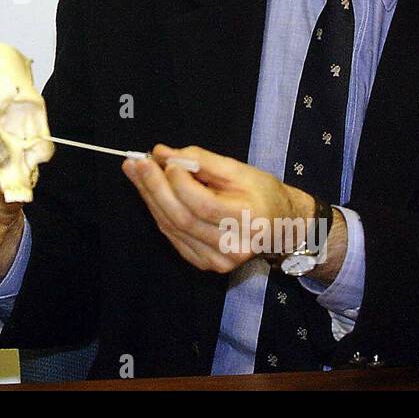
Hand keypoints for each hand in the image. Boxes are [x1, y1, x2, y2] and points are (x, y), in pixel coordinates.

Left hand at [122, 143, 316, 273]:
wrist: (281, 227)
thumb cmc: (263, 193)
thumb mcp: (240, 170)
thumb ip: (201, 161)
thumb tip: (162, 153)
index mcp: (249, 220)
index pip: (204, 204)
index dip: (179, 182)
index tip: (163, 159)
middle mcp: (234, 247)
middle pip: (182, 218)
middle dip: (154, 188)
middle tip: (136, 163)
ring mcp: (219, 260)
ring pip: (173, 228)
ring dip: (150, 198)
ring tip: (136, 173)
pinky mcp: (206, 264)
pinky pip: (174, 237)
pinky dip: (159, 213)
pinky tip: (150, 194)